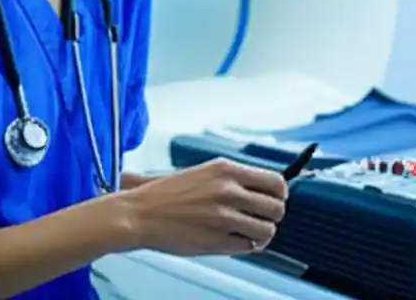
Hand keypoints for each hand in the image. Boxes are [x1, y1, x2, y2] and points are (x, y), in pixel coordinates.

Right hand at [122, 158, 287, 255]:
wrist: (137, 214)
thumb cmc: (164, 195)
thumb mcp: (201, 174)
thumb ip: (232, 181)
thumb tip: (264, 191)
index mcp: (225, 169)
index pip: (276, 182)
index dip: (278, 195)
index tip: (271, 201)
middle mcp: (228, 190)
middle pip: (277, 208)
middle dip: (270, 217)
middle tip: (255, 219)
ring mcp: (225, 216)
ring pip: (267, 230)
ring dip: (259, 234)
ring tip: (245, 233)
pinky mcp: (219, 240)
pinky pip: (249, 246)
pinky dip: (244, 246)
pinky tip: (231, 240)